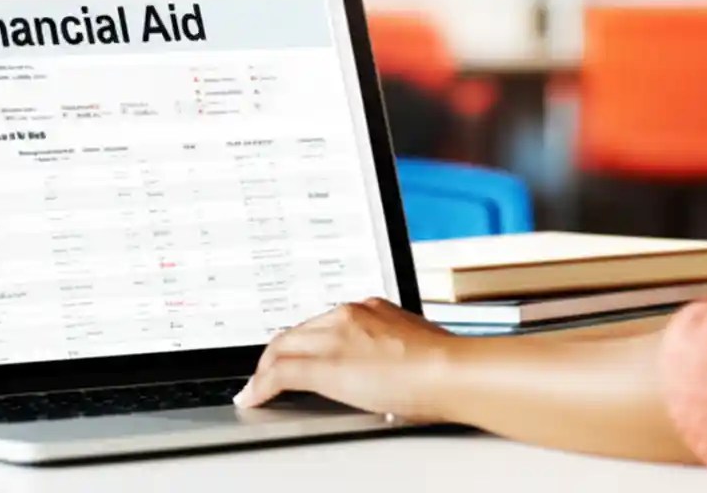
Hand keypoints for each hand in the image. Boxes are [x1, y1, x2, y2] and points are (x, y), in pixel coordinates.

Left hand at [233, 297, 457, 420]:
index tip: (300, 353)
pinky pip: (281, 373)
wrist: (452, 370)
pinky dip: (261, 386)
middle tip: (268, 372)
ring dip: (267, 368)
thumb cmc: (448, 365)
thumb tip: (394, 367)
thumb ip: (395, 348)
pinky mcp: (326, 364)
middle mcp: (349, 315)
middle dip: (279, 352)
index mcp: (371, 308)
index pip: (323, 322)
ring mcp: (335, 337)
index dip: (304, 340)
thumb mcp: (416, 345)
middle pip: (297, 331)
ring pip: (283, 347)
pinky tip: (254, 397)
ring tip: (258, 387)